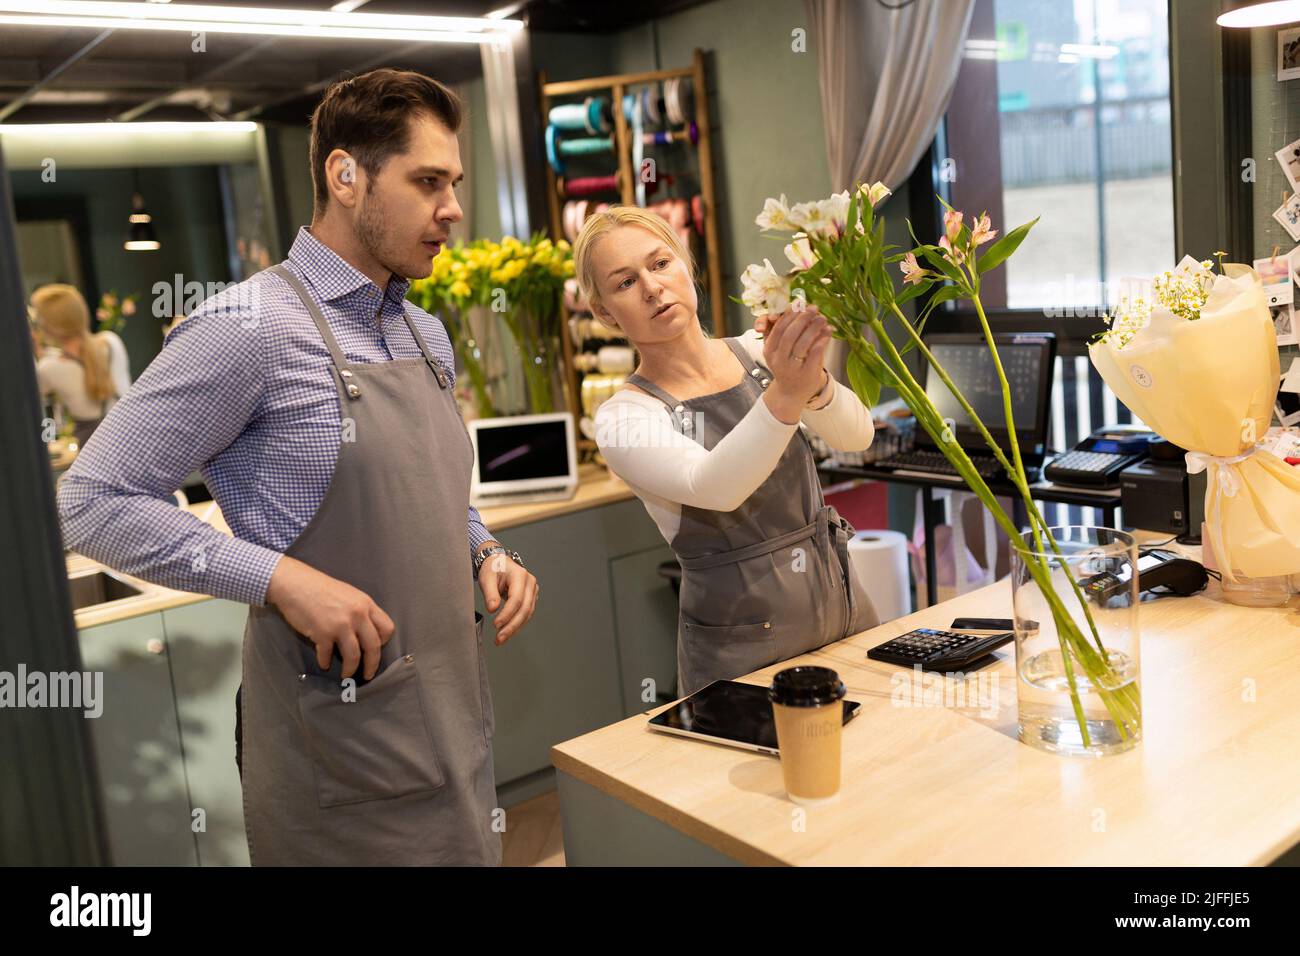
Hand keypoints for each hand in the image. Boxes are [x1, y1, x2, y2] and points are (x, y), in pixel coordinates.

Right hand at [265, 555, 394, 680]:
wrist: (295, 584)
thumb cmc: (320, 588)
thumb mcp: (348, 595)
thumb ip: (360, 611)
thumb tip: (365, 632)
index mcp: (366, 604)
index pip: (387, 628)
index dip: (383, 642)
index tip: (376, 649)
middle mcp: (357, 615)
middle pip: (373, 646)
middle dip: (372, 664)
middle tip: (368, 674)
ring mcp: (340, 625)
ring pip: (353, 656)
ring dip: (350, 669)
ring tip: (346, 675)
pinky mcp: (322, 634)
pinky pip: (328, 655)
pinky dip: (325, 662)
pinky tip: (323, 664)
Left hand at [477, 550, 538, 645]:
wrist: (499, 562)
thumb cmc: (493, 568)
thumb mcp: (487, 578)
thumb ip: (490, 594)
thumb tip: (492, 609)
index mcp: (520, 575)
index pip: (516, 599)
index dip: (507, 614)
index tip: (496, 625)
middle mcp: (530, 583)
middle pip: (525, 609)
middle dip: (512, 626)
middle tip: (500, 638)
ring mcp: (532, 590)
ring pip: (527, 613)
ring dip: (515, 628)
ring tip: (501, 638)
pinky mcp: (531, 597)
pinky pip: (526, 613)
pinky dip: (517, 624)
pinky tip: (508, 631)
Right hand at [757, 306, 831, 423]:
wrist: (790, 393)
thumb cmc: (788, 366)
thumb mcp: (781, 349)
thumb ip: (788, 330)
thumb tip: (803, 308)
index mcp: (770, 350)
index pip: (778, 328)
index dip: (790, 314)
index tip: (801, 305)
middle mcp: (778, 360)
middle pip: (790, 334)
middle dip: (803, 318)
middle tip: (814, 308)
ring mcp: (792, 368)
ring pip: (802, 343)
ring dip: (814, 328)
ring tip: (823, 319)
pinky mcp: (806, 374)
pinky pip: (815, 354)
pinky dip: (822, 341)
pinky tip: (827, 332)